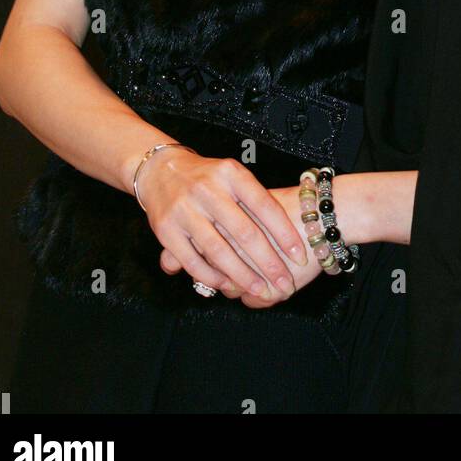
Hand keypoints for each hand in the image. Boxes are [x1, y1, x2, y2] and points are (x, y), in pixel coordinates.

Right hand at [159, 185, 323, 305]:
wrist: (161, 170)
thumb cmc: (209, 178)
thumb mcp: (233, 176)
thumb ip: (256, 199)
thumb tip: (288, 236)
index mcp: (231, 174)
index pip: (265, 206)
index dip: (284, 234)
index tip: (300, 256)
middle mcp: (208, 190)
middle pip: (245, 233)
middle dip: (268, 263)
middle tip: (285, 284)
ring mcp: (184, 210)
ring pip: (219, 252)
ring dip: (243, 276)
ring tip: (262, 291)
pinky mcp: (165, 230)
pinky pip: (193, 261)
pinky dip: (212, 277)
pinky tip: (227, 286)